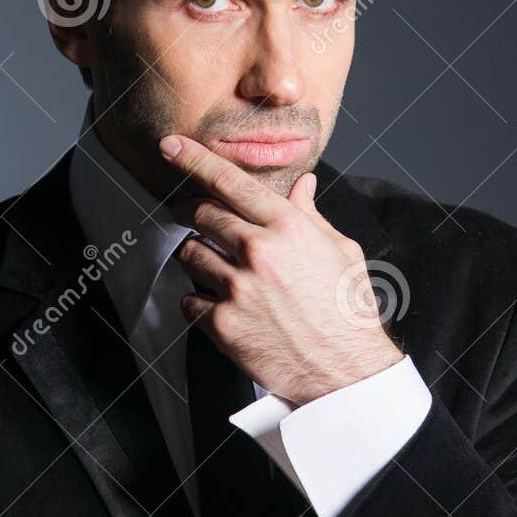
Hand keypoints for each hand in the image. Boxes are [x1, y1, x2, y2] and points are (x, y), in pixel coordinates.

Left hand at [158, 132, 404, 405]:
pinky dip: (198, 301)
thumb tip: (301, 185)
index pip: (230, 181)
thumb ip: (310, 216)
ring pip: (191, 255)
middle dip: (197, 215)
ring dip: (199, 259)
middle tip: (202, 223)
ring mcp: (238, 289)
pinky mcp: (223, 324)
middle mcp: (259, 252)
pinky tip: (223, 308)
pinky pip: (188, 299)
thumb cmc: (347, 310)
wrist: (345, 371)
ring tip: (223, 273)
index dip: (194, 159)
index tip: (170, 146)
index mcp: (288, 227)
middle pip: (202, 215)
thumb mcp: (340, 251)